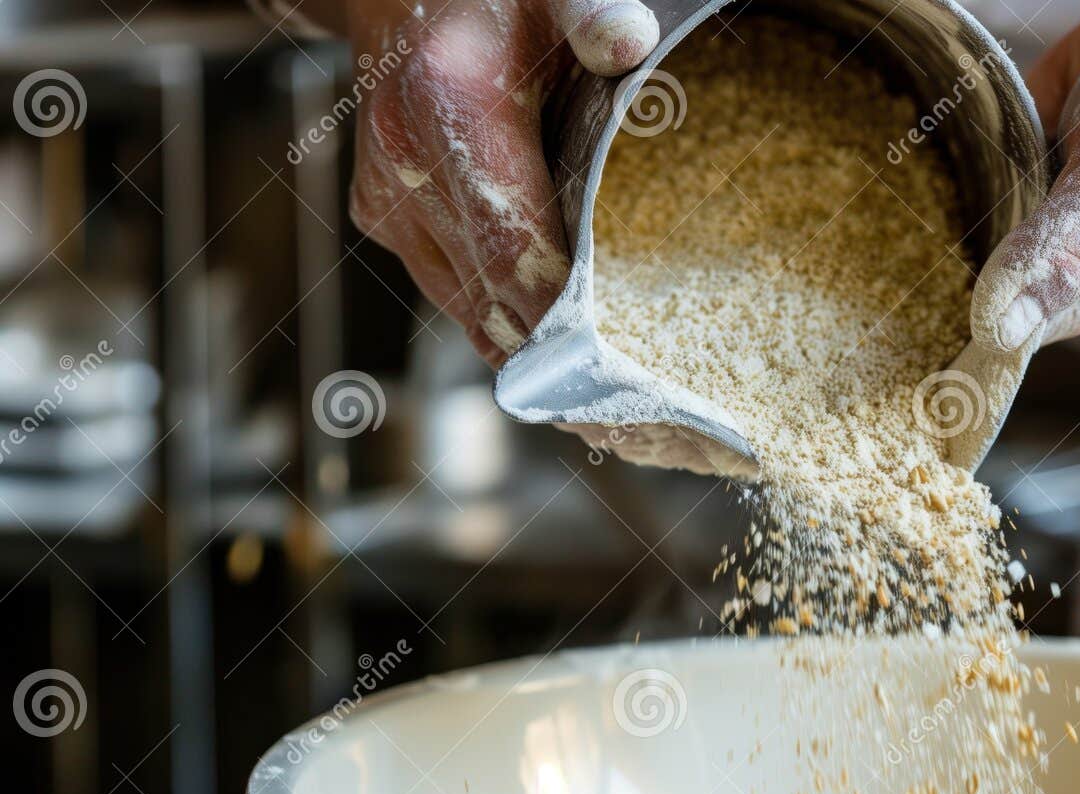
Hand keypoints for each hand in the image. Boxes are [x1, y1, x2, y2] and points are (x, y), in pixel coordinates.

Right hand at [334, 0, 659, 364]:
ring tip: (584, 382)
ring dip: (521, 341)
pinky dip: (493, 313)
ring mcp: (388, 197)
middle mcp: (406, 163)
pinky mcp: (381, 217)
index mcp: (448, 106)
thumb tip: (628, 40)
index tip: (607, 361)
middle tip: (612, 398)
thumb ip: (588, 10)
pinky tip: (541, 331)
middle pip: (488, 289)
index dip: (558, 312)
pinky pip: (448, 286)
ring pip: (464, 302)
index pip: (511, 245)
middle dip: (550, 346)